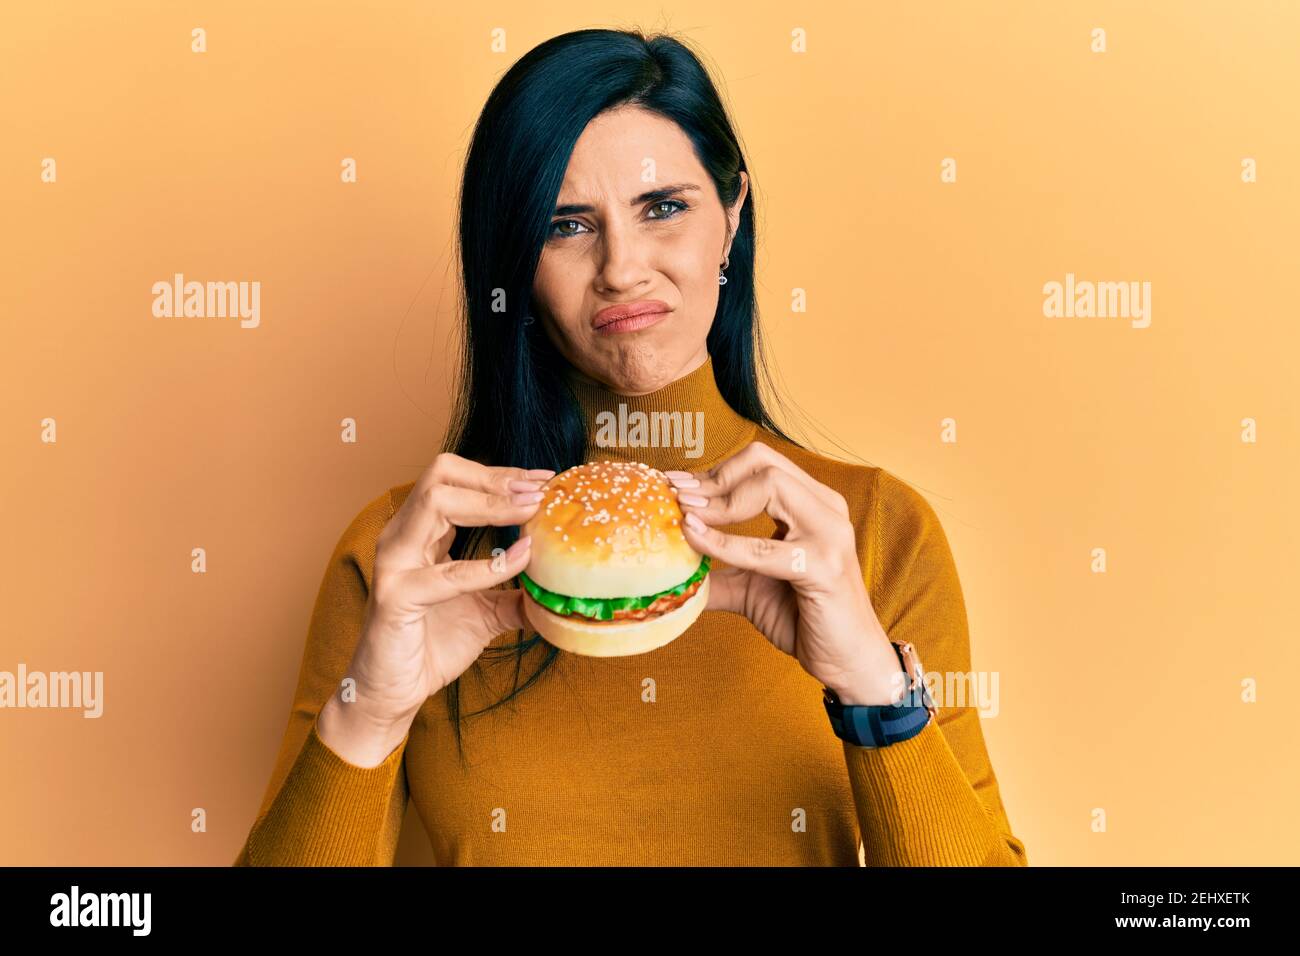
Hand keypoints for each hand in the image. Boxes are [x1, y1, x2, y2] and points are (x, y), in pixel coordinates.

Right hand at [342, 453, 554, 729]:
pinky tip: (519, 560)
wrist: (393, 693)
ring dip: (490, 504)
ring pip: (435, 503)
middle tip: (539, 491)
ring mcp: (395, 564)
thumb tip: (558, 585)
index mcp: (419, 533)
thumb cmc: (431, 646)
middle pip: (441, 475)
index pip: (455, 478)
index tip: (544, 478)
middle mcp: (402, 538)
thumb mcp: (486, 612)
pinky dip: (487, 566)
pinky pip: (445, 573)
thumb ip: (516, 593)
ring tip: (530, 511)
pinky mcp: (396, 597)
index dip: (500, 474)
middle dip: (495, 479)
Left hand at [666, 442, 907, 706]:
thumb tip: (669, 569)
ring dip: (719, 501)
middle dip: (714, 478)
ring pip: (770, 487)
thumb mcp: (751, 587)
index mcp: (813, 504)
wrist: (847, 663)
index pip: (761, 463)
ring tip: (687, 517)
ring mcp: (829, 535)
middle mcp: (826, 510)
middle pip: (763, 463)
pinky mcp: (824, 568)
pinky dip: (723, 542)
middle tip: (678, 498)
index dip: (715, 469)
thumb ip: (717, 571)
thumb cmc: (805, 619)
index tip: (676, 485)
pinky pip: (763, 547)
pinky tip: (696, 540)